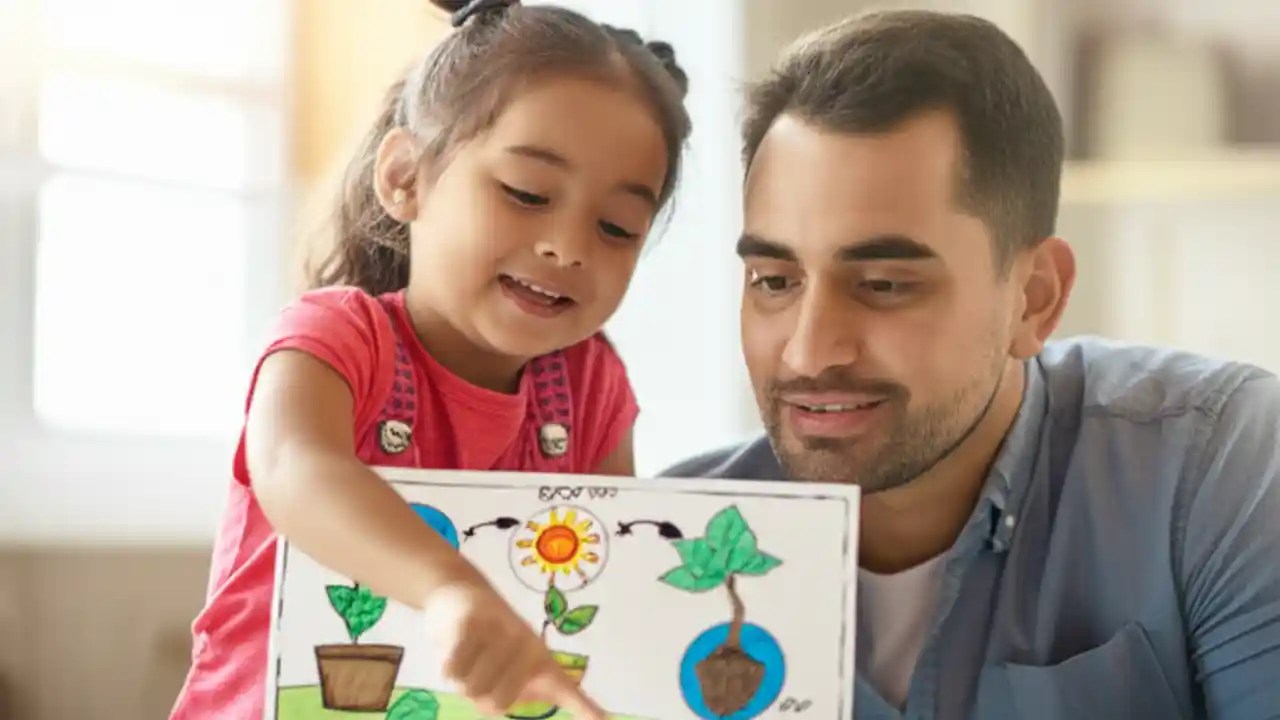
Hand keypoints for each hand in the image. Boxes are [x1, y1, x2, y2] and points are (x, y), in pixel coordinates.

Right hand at [422, 581, 606, 719]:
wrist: (459, 592)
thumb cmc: (488, 640)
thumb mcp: (508, 666)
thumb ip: (511, 693)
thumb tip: (496, 707)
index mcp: (541, 660)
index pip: (567, 691)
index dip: (585, 709)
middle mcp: (527, 646)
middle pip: (498, 704)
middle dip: (480, 696)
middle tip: (479, 672)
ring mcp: (500, 633)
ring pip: (470, 688)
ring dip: (461, 679)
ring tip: (468, 655)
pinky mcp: (471, 624)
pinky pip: (454, 668)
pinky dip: (448, 664)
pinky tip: (454, 645)